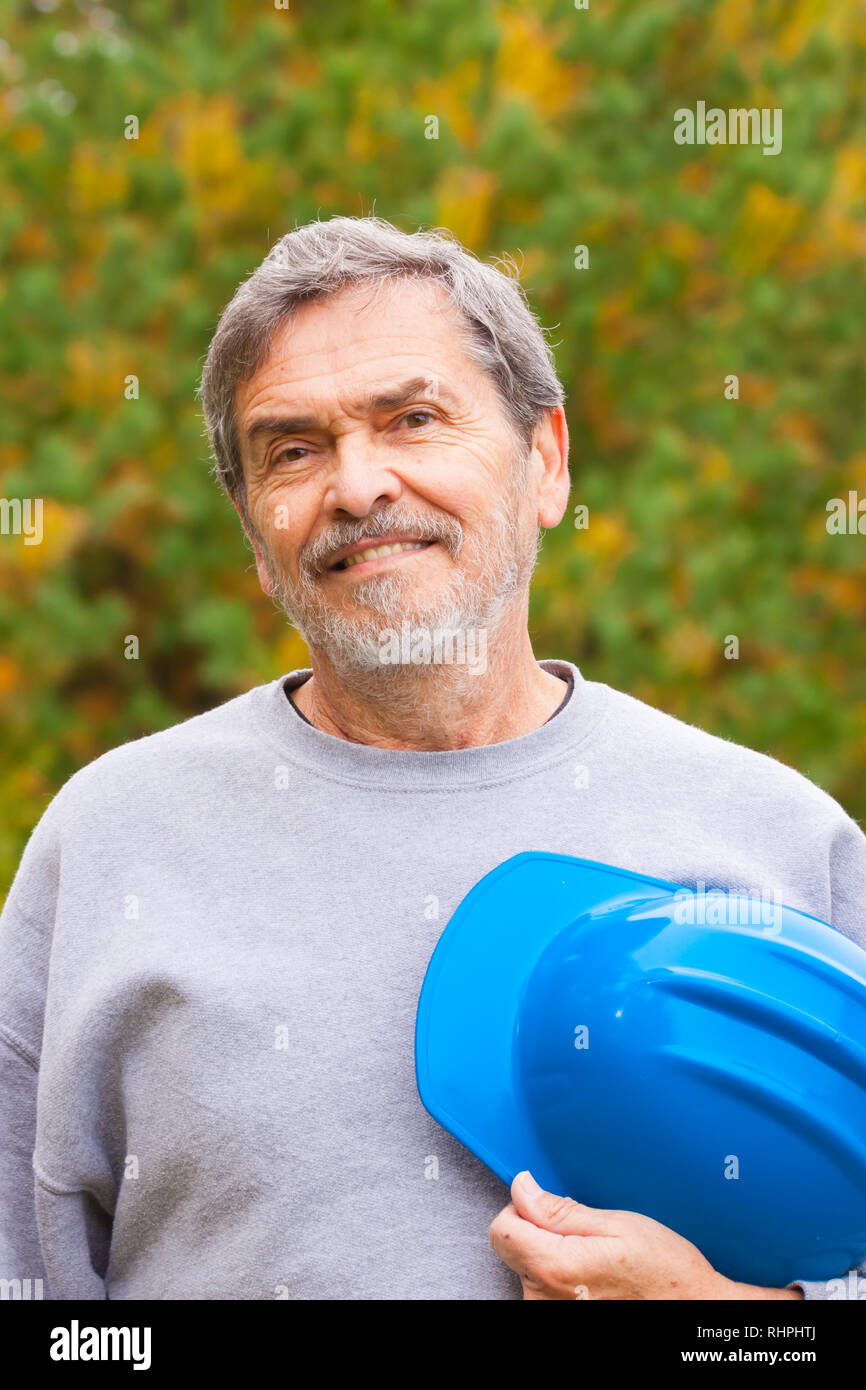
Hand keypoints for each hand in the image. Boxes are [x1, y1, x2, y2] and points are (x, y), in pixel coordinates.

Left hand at [489, 1171, 802, 1299]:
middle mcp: (543, 1298)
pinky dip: (560, 1276)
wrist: (691, 1309)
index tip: (546, 1203)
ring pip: (528, 1265)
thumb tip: (522, 1188)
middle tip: (585, 1234)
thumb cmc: (662, 1270)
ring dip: (552, 1255)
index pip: (501, 1228)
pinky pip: (542, 1287)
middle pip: (513, 1246)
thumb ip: (559, 1209)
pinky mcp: (559, 1320)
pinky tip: (592, 1277)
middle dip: (540, 1231)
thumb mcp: (617, 1223)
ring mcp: (549, 1313)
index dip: (521, 1206)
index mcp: (555, 1267)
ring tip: (594, 1258)